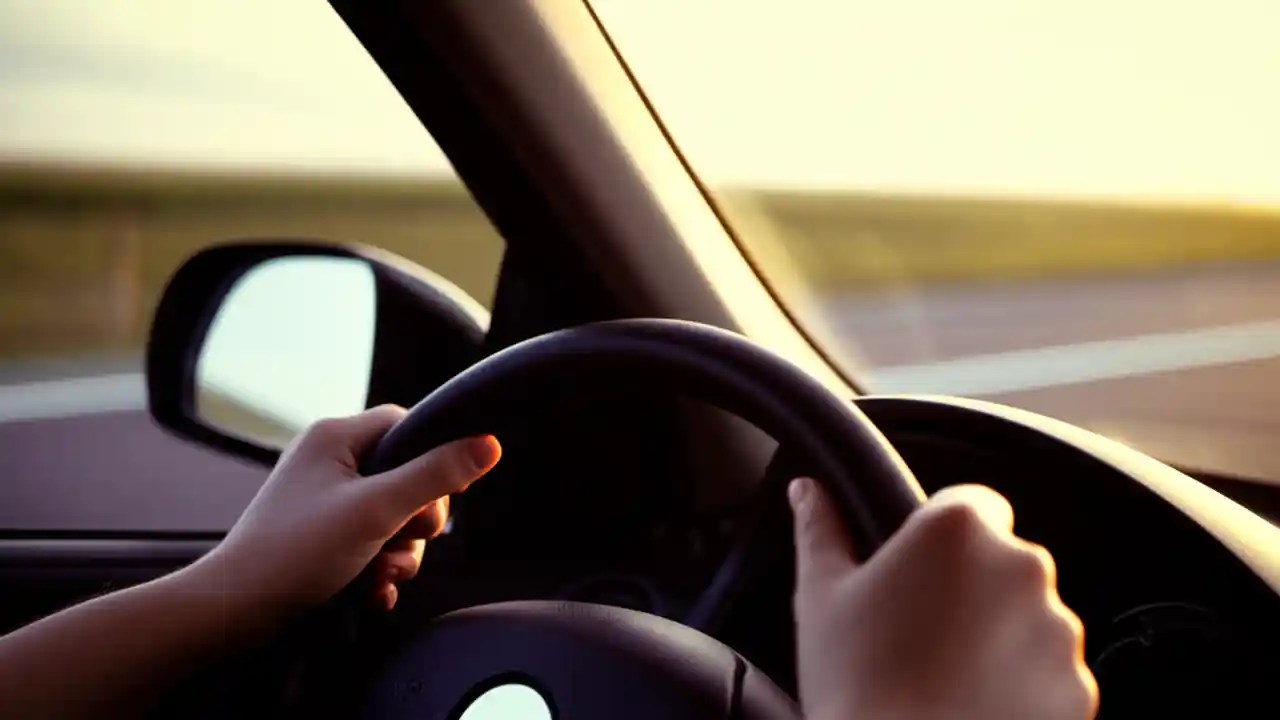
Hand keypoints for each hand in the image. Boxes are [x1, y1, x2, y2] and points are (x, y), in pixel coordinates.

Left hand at [196, 405, 500, 615]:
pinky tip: (373, 589)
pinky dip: (379, 565)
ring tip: (382, 575)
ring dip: (400, 550)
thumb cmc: (294, 553)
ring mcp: (324, 498)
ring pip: (394, 514)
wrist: (234, 611)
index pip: (407, 423)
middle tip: (401, 541)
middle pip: (407, 474)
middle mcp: (328, 460)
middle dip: (416, 520)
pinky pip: (371, 539)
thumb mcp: (377, 510)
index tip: (437, 496)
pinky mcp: (321, 533)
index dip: (433, 458)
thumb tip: (488, 445)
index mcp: (335, 436)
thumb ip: (435, 476)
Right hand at [790, 478, 1097, 719]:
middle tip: (920, 631)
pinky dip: (1023, 687)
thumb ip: (819, 530)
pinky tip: (974, 706)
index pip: (970, 503)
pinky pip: (1051, 674)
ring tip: (945, 677)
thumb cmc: (855, 682)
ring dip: (999, 637)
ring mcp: (1057, 630)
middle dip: (972, 588)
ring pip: (1029, 618)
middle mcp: (1020, 566)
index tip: (918, 571)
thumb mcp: (820, 597)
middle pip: (1002, 561)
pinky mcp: (1076, 687)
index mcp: (957, 529)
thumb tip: (807, 491)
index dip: (942, 537)